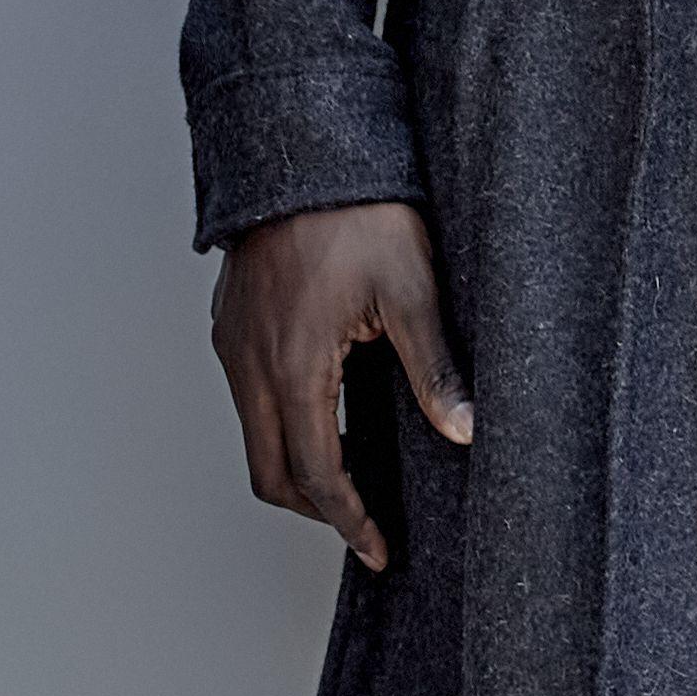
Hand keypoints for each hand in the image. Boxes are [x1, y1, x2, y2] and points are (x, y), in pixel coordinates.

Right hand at [212, 202, 471, 575]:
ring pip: (253, 437)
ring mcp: (232, 344)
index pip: (317, 475)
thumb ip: (436, 366)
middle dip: (316, 509)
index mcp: (293, 365)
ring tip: (354, 478)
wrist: (300, 145)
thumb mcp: (411, 286)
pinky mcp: (230, 325)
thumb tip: (466, 431)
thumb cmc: (357, 209)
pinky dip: (282, 426)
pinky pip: (248, 398)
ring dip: (297, 467)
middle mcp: (248, 363)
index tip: (378, 550)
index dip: (350, 522)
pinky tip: (327, 416)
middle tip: (366, 527)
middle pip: (269, 473)